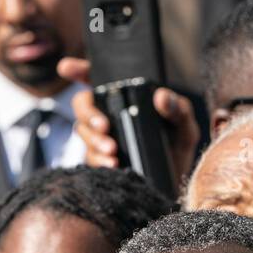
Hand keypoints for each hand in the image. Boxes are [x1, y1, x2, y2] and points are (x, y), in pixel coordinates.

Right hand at [58, 57, 201, 181]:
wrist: (173, 184)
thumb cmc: (177, 148)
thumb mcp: (185, 126)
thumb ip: (178, 108)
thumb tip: (162, 96)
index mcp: (125, 98)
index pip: (98, 78)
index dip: (79, 70)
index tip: (67, 68)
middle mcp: (108, 114)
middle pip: (82, 105)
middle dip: (88, 114)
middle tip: (104, 126)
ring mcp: (101, 138)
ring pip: (83, 132)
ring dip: (95, 141)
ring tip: (112, 151)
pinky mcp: (99, 160)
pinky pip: (89, 158)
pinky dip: (99, 161)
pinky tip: (113, 165)